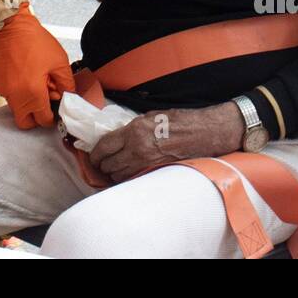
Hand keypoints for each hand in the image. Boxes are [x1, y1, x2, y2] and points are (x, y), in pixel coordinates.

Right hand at [0, 3, 74, 128]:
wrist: (10, 26)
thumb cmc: (35, 41)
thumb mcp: (59, 61)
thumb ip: (67, 84)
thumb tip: (68, 97)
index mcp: (32, 93)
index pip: (43, 120)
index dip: (52, 116)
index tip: (55, 107)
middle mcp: (15, 96)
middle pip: (25, 122)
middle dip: (36, 117)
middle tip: (45, 101)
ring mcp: (3, 90)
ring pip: (17, 108)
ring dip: (27, 102)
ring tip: (35, 81)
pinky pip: (9, 95)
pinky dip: (17, 91)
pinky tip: (24, 74)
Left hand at [89, 105, 243, 182]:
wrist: (203, 132)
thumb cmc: (179, 120)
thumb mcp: (150, 116)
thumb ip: (132, 128)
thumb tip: (118, 136)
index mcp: (134, 131)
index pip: (104, 146)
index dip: (95, 153)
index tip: (93, 156)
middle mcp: (138, 149)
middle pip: (109, 165)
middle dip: (102, 165)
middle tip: (102, 163)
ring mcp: (147, 164)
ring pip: (119, 176)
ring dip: (114, 174)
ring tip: (114, 170)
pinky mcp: (156, 173)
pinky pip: (134, 180)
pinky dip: (127, 179)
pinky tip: (128, 174)